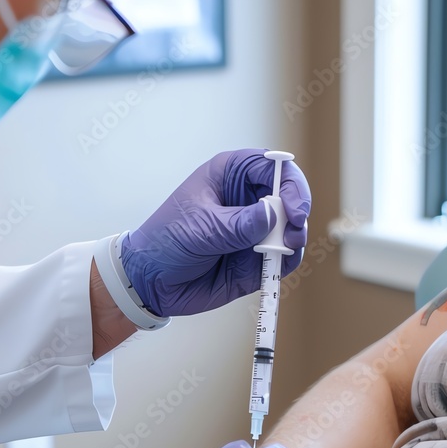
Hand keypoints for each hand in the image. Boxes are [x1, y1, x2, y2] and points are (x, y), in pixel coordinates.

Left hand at [121, 149, 310, 316]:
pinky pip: (283, 257)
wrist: (150, 281)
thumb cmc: (166, 241)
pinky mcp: (256, 257)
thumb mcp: (201, 229)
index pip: (273, 166)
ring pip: (291, 227)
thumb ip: (240, 224)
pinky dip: (286, 262)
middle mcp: (246, 198)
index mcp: (230, 175)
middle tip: (291, 236)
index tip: (294, 210)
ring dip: (293, 240)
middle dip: (296, 215)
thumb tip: (275, 214)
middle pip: (290, 195)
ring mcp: (254, 228)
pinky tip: (276, 267)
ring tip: (280, 253)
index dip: (290, 183)